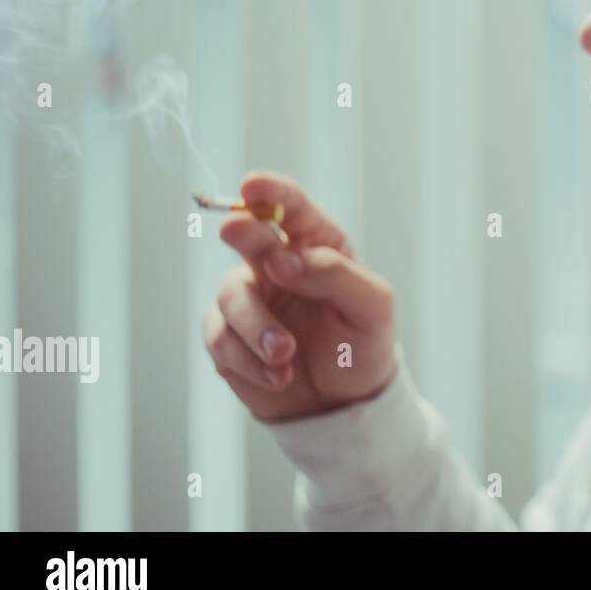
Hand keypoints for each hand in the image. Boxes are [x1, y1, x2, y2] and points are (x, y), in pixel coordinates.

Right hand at [202, 171, 396, 421]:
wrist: (344, 404)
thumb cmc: (363, 344)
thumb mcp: (371, 307)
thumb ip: (334, 274)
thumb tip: (282, 258)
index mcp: (317, 245)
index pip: (292, 208)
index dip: (270, 192)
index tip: (252, 186)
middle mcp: (276, 263)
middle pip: (248, 236)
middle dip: (241, 231)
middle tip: (235, 231)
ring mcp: (249, 298)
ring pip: (231, 294)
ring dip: (256, 327)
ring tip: (286, 355)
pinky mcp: (227, 337)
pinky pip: (219, 338)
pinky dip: (246, 360)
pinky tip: (277, 376)